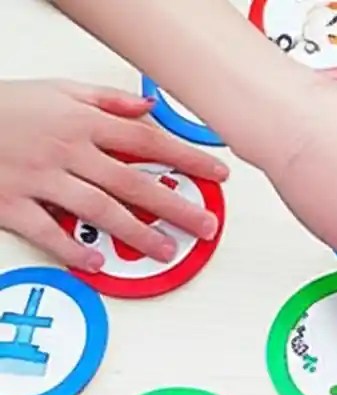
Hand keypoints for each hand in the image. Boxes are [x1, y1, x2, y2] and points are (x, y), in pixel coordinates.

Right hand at [0, 79, 227, 270]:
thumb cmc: (6, 106)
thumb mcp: (60, 91)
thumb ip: (108, 101)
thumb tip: (149, 110)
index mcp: (83, 124)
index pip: (147, 142)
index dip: (187, 159)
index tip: (217, 174)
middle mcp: (67, 152)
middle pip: (133, 182)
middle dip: (175, 206)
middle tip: (204, 225)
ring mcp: (40, 179)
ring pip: (98, 209)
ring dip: (136, 232)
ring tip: (165, 250)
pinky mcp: (12, 202)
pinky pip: (46, 230)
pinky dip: (72, 249)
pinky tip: (96, 262)